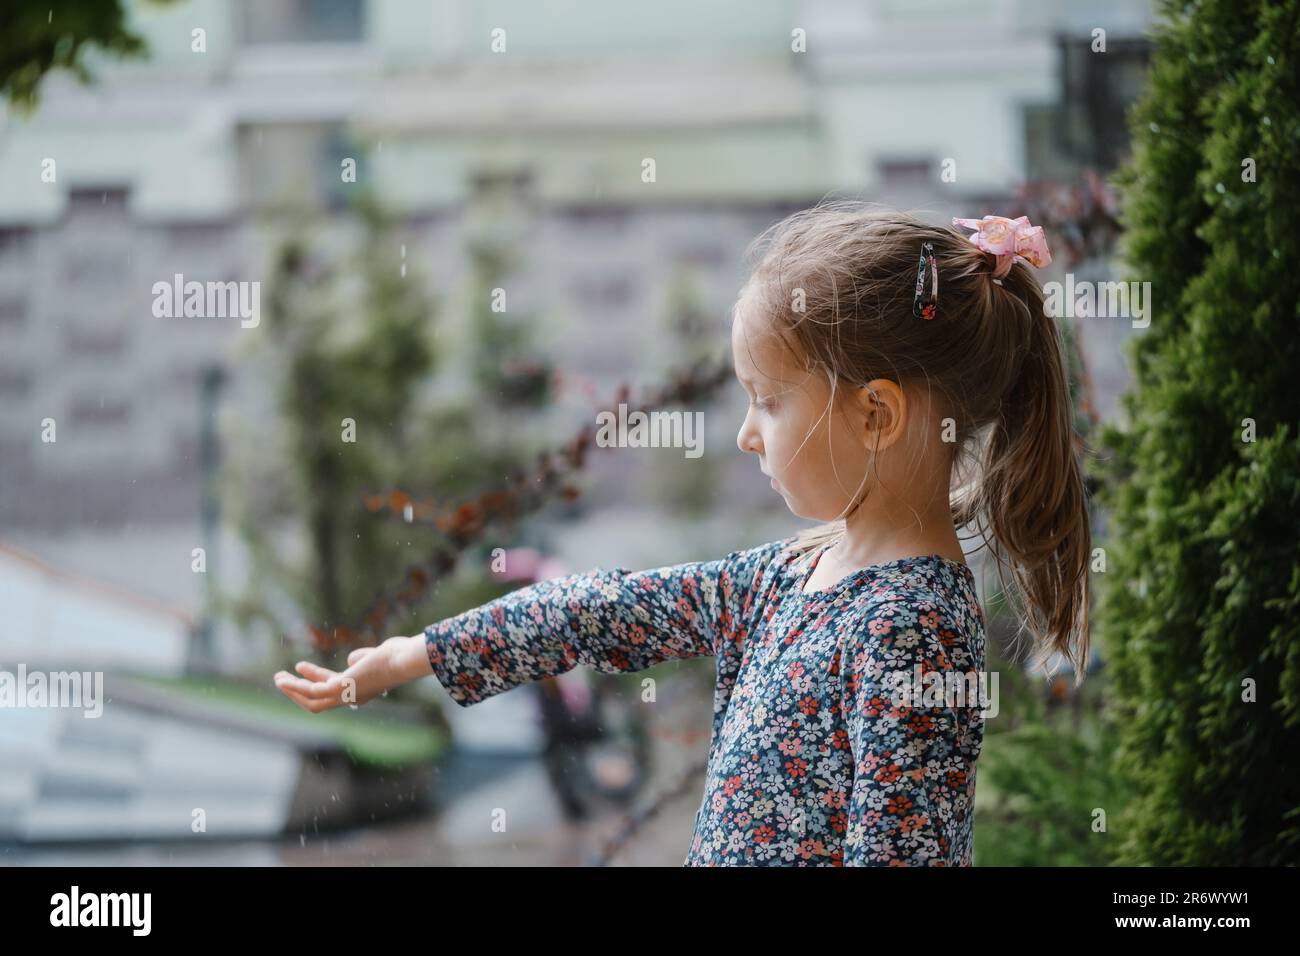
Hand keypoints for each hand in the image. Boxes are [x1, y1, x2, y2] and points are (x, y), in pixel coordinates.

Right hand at [274, 635, 415, 712]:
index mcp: (358, 691)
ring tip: (277, 678)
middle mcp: (350, 698)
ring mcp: (345, 695)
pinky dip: (296, 687)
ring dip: (292, 690)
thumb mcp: (374, 657)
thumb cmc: (396, 656)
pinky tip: (284, 680)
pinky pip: (312, 692)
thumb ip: (361, 659)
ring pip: (311, 701)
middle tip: (282, 679)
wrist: (405, 660)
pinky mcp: (341, 689)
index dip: (314, 679)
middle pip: (317, 701)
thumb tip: (351, 659)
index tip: (301, 667)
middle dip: (297, 691)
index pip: (331, 689)